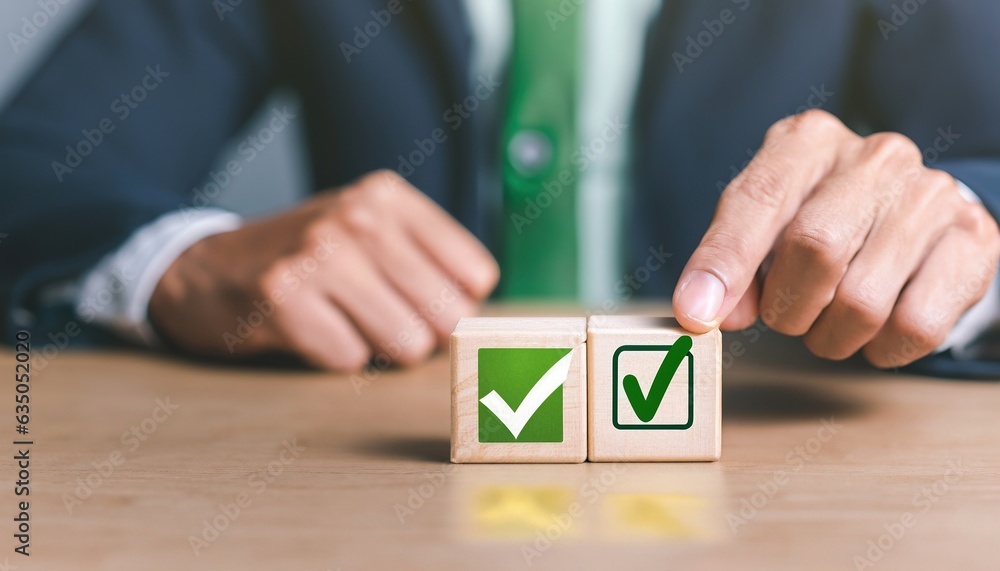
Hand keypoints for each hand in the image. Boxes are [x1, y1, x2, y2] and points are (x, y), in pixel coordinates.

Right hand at [149, 170, 498, 369]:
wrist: (204, 269)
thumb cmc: (305, 258)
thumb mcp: (367, 232)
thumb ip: (429, 262)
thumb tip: (484, 322)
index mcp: (388, 197)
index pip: (475, 274)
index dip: (455, 305)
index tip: (423, 305)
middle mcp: (358, 217)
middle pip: (449, 315)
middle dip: (423, 334)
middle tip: (379, 318)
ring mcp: (320, 255)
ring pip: (408, 343)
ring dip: (380, 348)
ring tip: (344, 321)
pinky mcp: (284, 298)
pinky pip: (352, 360)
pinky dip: (334, 357)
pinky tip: (309, 329)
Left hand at [673, 110, 999, 366]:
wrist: (909, 215)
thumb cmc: (816, 219)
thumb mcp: (761, 226)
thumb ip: (729, 262)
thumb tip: (708, 311)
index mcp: (808, 141)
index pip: (757, 201)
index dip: (724, 264)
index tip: (695, 313)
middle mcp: (875, 157)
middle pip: (815, 249)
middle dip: (786, 307)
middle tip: (785, 318)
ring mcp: (930, 196)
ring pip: (862, 300)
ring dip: (829, 335)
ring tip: (828, 320)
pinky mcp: (973, 242)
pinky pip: (914, 326)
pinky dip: (880, 348)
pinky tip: (873, 330)